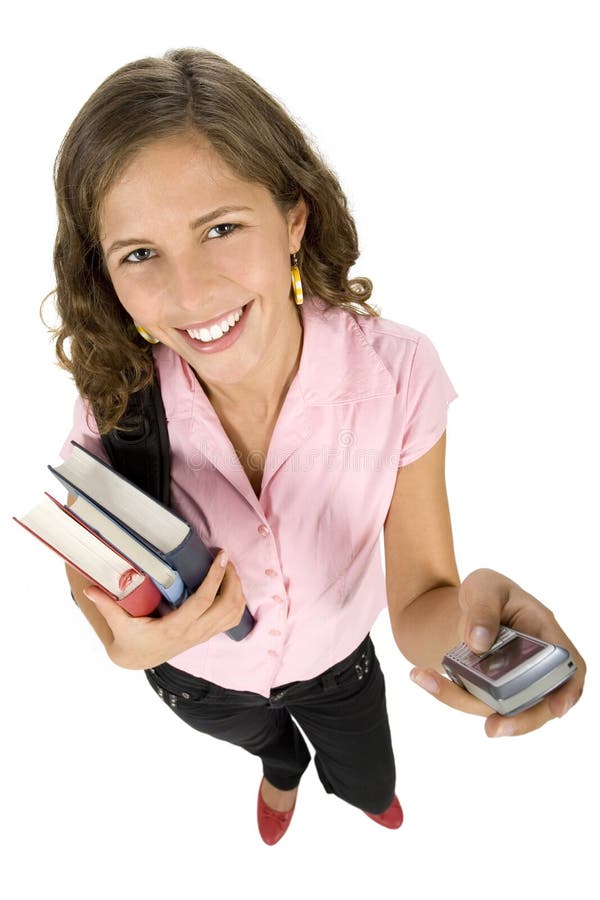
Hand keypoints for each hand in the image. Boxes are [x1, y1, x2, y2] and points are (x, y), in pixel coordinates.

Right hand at [83, 551, 246, 669]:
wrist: (138, 659)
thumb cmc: (129, 638)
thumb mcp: (117, 623)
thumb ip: (105, 605)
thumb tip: (87, 588)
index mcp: (175, 627)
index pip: (203, 601)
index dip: (215, 578)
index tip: (221, 557)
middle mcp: (193, 633)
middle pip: (226, 606)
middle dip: (231, 579)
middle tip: (225, 558)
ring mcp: (203, 635)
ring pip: (234, 613)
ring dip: (237, 589)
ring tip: (229, 568)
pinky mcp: (207, 635)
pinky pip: (232, 620)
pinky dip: (238, 602)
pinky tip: (231, 585)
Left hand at [408, 568, 585, 737]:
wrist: (462, 605)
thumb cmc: (485, 592)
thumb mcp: (483, 586)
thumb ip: (483, 608)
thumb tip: (480, 644)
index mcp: (545, 631)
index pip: (569, 665)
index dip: (568, 690)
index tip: (556, 708)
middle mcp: (534, 663)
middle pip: (538, 701)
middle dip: (519, 719)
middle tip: (491, 729)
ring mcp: (513, 682)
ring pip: (499, 706)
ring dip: (464, 702)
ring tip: (426, 678)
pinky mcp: (490, 691)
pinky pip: (473, 700)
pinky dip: (447, 692)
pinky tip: (420, 675)